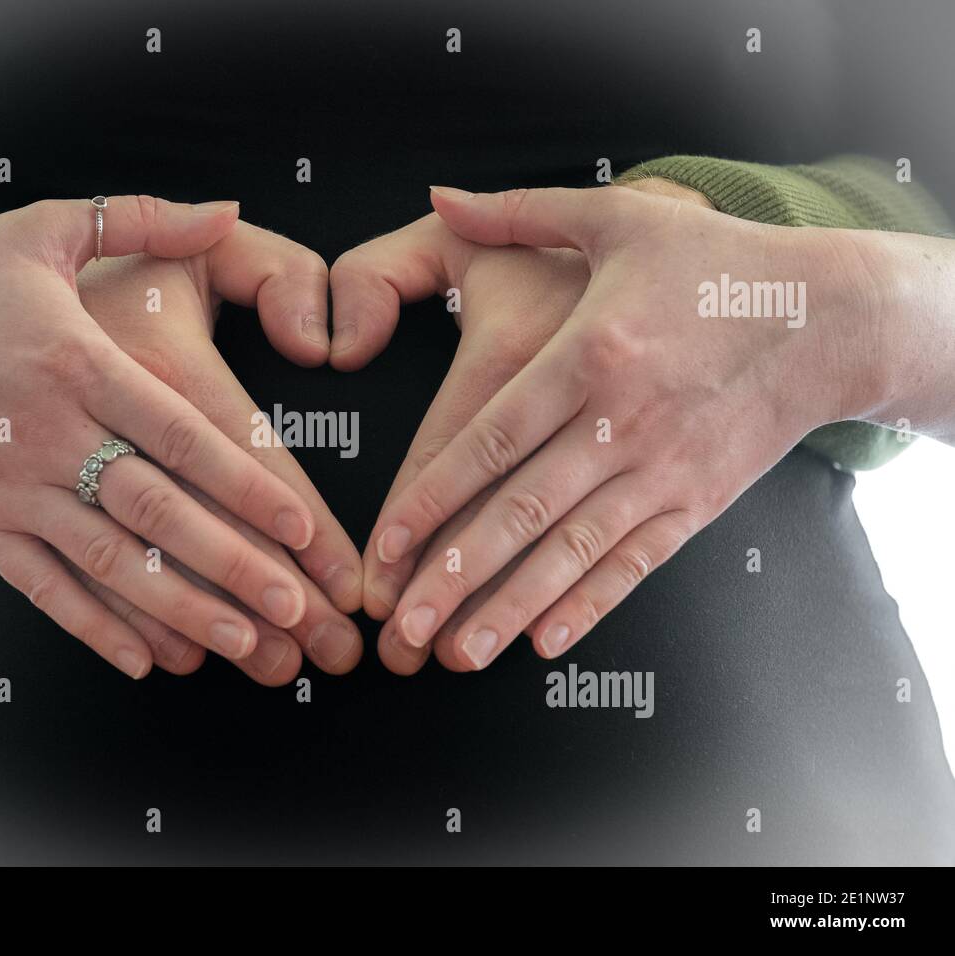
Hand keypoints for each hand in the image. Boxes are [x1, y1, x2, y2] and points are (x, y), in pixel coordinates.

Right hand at [66, 223, 364, 682]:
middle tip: (296, 609)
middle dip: (231, 562)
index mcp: (79, 360)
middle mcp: (48, 431)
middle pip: (156, 508)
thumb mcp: (45, 226)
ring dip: (178, 608)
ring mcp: (8, 486)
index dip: (246, 482)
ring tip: (242, 644)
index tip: (302, 527)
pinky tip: (146, 659)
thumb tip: (230, 207)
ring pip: (107, 560)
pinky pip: (42, 586)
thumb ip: (144, 218)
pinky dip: (94, 626)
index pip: (181, 431)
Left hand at [366, 182, 865, 669]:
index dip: (430, 497)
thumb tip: (441, 194)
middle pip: (520, 512)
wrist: (827, 316)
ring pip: (572, 553)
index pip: (489, 438)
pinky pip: (635, 563)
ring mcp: (662, 469)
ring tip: (455, 653)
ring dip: (509, 607)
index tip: (383, 544)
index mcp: (588, 352)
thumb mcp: (620, 219)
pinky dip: (589, 605)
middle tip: (400, 627)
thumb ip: (520, 211)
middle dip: (454, 576)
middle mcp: (621, 420)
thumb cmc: (714, 265)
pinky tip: (544, 642)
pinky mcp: (697, 501)